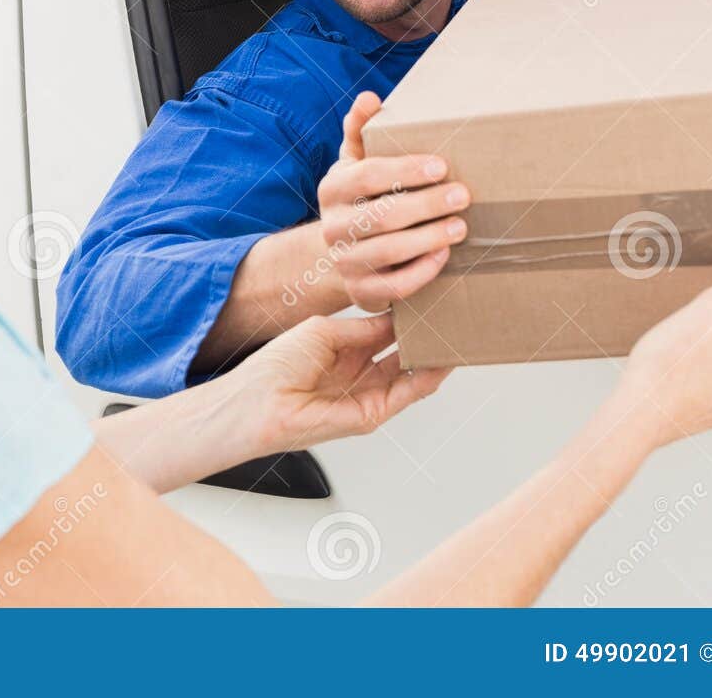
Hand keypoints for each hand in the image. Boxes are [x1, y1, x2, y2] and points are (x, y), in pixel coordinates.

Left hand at [229, 313, 450, 452]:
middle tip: (450, 314)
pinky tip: (441, 360)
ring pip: (412, 374)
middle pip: (404, 351)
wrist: (256, 403)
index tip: (427, 298)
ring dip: (433, 356)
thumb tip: (394, 319)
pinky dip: (427, 378)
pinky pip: (406, 394)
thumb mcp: (322, 330)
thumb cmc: (275, 366)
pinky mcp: (370, 414)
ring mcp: (366, 393)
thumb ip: (363, 328)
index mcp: (344, 347)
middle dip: (426, 334)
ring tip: (454, 333)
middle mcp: (359, 371)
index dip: (406, 316)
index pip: (387, 330)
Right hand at [318, 91, 470, 311]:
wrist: (341, 254)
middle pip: (382, 215)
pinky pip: (394, 286)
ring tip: (460, 226)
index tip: (441, 166)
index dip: (405, 170)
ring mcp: (345, 262)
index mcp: (332, 189)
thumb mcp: (355, 164)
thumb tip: (369, 98)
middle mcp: (333, 227)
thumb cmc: (360, 201)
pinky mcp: (362, 293)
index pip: (366, 176)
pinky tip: (444, 255)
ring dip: (430, 237)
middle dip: (426, 204)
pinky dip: (422, 271)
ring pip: (389, 251)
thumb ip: (362, 131)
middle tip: (463, 195)